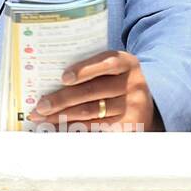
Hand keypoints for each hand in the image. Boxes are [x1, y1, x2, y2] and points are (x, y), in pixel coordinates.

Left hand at [26, 50, 157, 130]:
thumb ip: (91, 69)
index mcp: (126, 62)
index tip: (63, 78)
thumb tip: (52, 79)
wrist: (151, 101)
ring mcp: (133, 106)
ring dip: (63, 116)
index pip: (106, 63)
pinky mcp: (131, 125)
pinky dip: (76, 128)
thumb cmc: (118, 81)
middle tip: (40, 106)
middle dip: (62, 99)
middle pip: (92, 91)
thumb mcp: (113, 69)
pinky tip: (59, 128)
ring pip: (92, 112)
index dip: (84, 70)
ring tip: (42, 118)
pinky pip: (98, 128)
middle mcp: (133, 83)